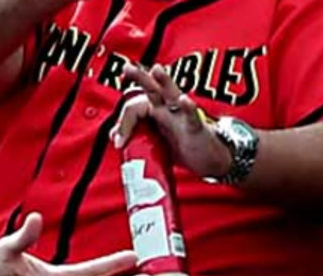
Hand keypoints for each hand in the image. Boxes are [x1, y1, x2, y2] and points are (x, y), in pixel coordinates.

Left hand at [110, 64, 231, 178]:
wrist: (209, 160)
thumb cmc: (182, 147)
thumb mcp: (153, 143)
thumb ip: (135, 135)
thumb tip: (113, 135)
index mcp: (156, 112)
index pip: (135, 107)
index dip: (122, 122)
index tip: (117, 141)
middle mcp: (168, 110)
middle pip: (153, 89)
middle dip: (140, 77)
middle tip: (127, 68)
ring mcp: (182, 117)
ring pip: (172, 95)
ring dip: (165, 82)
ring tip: (157, 70)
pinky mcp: (196, 128)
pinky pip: (192, 116)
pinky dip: (188, 108)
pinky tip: (185, 100)